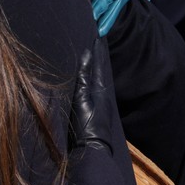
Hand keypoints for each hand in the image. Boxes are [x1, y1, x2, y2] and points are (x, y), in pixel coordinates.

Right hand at [69, 39, 111, 153]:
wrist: (91, 150)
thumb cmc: (86, 124)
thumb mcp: (83, 98)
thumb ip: (84, 77)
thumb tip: (87, 54)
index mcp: (100, 88)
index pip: (98, 63)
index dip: (97, 50)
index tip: (97, 34)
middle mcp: (101, 94)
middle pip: (99, 69)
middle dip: (97, 55)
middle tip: (95, 41)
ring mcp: (98, 103)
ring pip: (95, 78)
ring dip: (93, 66)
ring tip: (90, 55)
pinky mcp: (92, 111)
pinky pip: (91, 87)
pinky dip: (89, 78)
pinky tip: (85, 79)